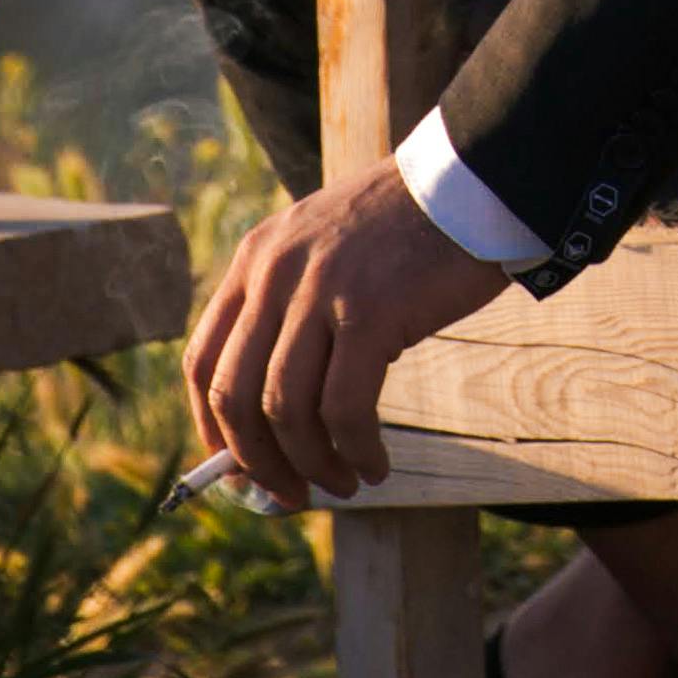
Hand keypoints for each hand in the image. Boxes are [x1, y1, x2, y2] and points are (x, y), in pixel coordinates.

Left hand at [181, 162, 512, 507]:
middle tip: (290, 496)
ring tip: (344, 483)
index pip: (202, 360)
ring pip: (285, 411)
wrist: (475, 181)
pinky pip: (345, 409)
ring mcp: (320, 289)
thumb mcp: (326, 252)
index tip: (238, 469)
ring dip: (311, 465)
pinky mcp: (370, 311)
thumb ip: (289, 312)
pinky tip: (375, 464)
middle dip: (257, 462)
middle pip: (235, 395)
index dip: (211, 428)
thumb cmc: (406, 230)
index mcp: (256, 257)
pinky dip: (355, 450)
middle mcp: (275, 271)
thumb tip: (268, 422)